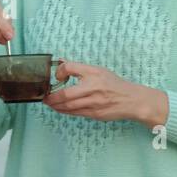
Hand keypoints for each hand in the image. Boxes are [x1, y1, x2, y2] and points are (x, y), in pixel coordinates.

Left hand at [43, 60, 168, 126]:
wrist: (132, 100)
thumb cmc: (113, 84)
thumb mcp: (98, 71)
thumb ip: (77, 67)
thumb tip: (59, 61)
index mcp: (94, 75)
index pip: (71, 68)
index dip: (60, 71)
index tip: (57, 76)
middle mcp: (93, 89)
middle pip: (65, 94)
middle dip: (51, 97)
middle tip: (43, 96)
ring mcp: (94, 104)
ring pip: (68, 107)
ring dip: (55, 106)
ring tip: (48, 103)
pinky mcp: (95, 114)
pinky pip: (75, 113)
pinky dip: (64, 111)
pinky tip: (59, 108)